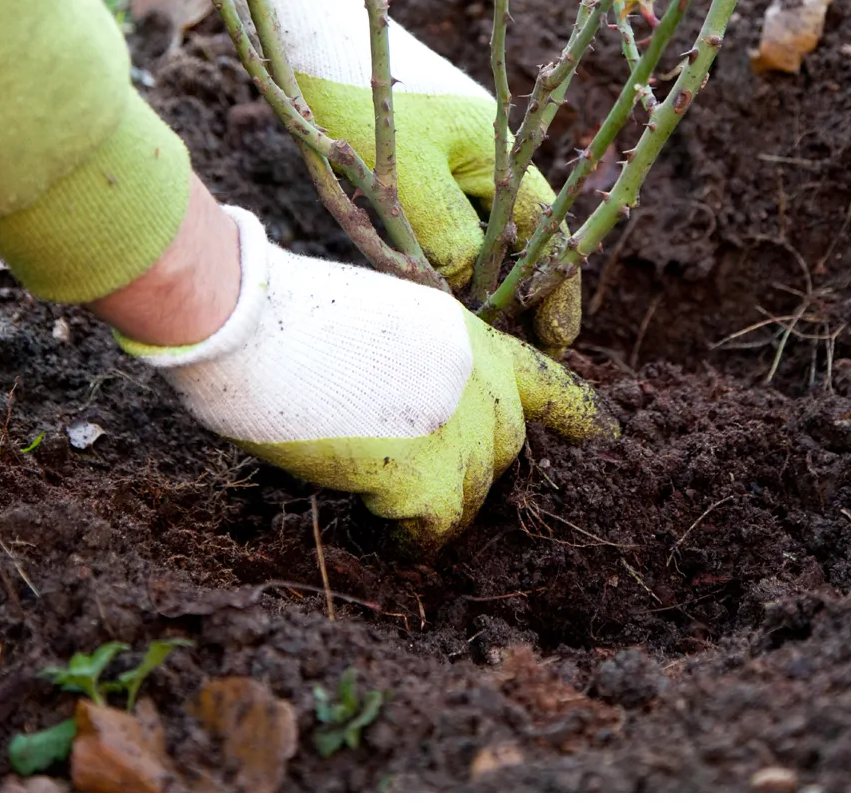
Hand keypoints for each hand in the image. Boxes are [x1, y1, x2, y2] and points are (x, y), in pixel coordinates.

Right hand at [117, 207, 615, 552]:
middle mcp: (477, 374)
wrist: (247, 316)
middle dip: (466, 470)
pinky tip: (371, 527)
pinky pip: (432, 528)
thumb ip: (417, 363)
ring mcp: (455, 422)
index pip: (543, 377)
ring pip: (470, 495)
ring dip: (430, 508)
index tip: (602, 432)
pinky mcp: (420, 470)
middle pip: (503, 449)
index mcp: (464, 331)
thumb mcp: (379, 319)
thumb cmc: (284, 313)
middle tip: (411, 481)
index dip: (573, 410)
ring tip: (377, 506)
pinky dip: (405, 538)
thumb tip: (419, 418)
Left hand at [231, 0, 581, 349]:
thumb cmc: (358, 101)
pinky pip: (447, 215)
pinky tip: (432, 282)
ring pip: (481, 229)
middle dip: (522, 292)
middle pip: (520, 235)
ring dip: (481, 275)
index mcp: (500, 150)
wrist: (312, 40)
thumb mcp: (406, 180)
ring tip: (478, 328)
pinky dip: (448, 252)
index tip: (557, 341)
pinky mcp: (421, 155)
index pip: (546, 233)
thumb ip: (448, 238)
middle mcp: (488, 150)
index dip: (555, 290)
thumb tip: (472, 292)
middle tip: (520, 349)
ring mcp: (455, 150)